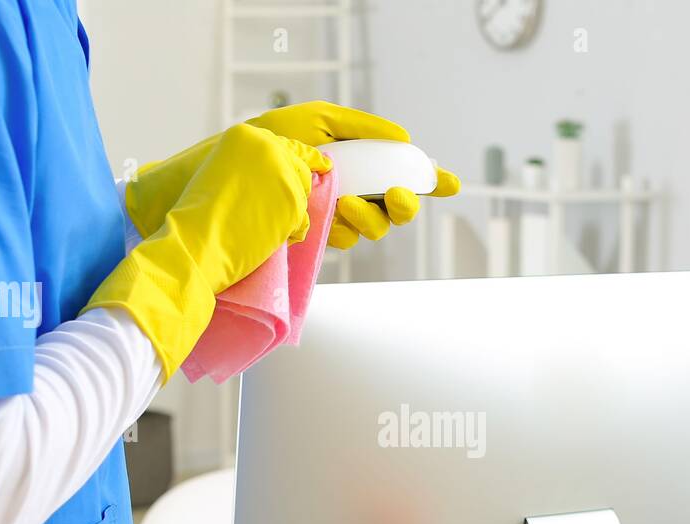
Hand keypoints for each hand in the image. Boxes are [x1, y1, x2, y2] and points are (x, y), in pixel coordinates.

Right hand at [85, 124, 329, 380]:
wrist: (195, 241)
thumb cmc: (199, 216)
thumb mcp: (222, 172)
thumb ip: (251, 167)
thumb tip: (286, 175)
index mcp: (246, 135)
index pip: (288, 145)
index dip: (303, 160)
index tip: (322, 165)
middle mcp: (268, 147)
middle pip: (300, 170)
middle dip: (292, 192)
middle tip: (272, 214)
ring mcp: (283, 173)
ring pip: (303, 195)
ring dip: (291, 214)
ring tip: (263, 228)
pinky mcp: (293, 203)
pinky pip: (303, 220)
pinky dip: (292, 232)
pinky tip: (270, 238)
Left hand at [247, 100, 459, 249]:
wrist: (240, 166)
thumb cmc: (277, 138)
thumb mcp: (320, 120)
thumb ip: (362, 127)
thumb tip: (403, 137)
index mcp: (365, 162)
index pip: (406, 172)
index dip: (433, 181)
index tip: (449, 183)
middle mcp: (360, 191)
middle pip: (400, 208)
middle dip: (406, 204)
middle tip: (396, 196)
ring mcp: (342, 215)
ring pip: (376, 227)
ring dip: (369, 216)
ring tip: (346, 203)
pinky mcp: (323, 234)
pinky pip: (347, 238)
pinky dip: (342, 226)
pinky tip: (327, 214)